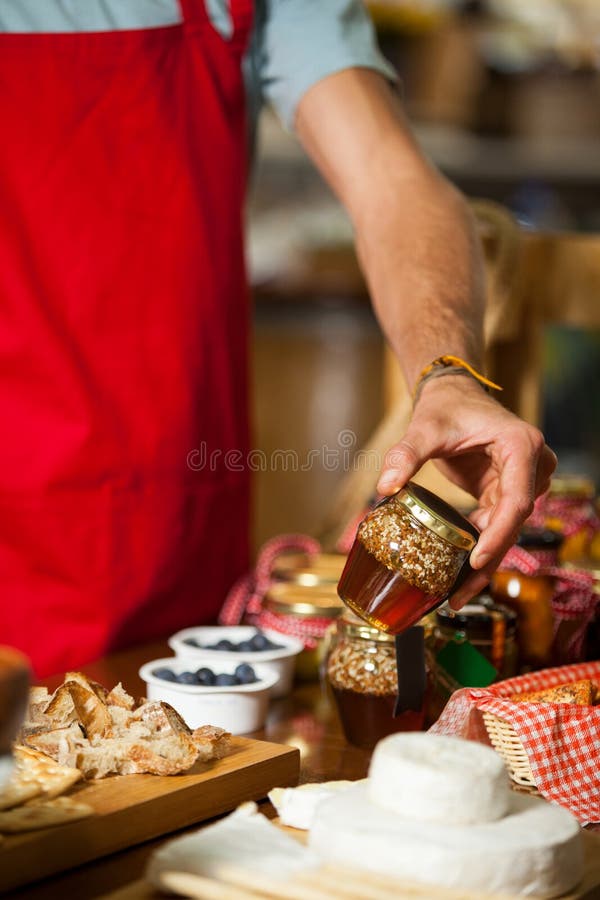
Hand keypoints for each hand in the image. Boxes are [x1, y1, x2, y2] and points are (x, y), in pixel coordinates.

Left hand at [375, 377, 556, 607]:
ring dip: (484, 560)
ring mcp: (523, 479)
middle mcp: (531, 465)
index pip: (516, 500)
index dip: (499, 534)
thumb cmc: (445, 407)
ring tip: (455, 595)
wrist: (453, 395)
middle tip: (459, 595)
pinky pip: (497, 524)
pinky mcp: (507, 490)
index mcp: (521, 446)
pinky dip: (479, 546)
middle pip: (514, 522)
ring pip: (507, 529)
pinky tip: (458, 573)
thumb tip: (384, 488)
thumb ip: (405, 455)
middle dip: (488, 560)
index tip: (476, 562)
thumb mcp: (424, 428)